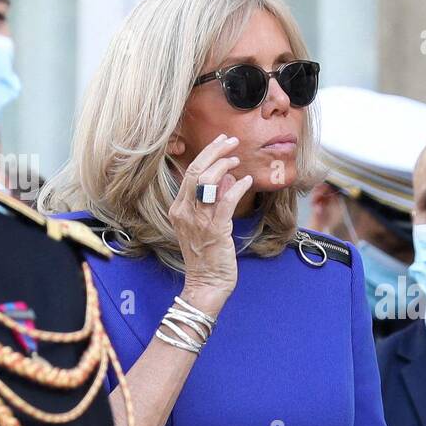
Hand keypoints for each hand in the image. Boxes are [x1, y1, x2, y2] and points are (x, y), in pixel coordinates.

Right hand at [166, 134, 253, 317]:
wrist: (206, 284)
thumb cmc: (207, 256)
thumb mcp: (205, 224)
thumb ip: (213, 200)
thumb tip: (227, 178)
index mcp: (178, 208)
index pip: (189, 172)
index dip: (207, 154)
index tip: (221, 142)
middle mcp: (184, 212)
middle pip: (196, 170)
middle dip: (215, 151)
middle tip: (231, 141)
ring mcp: (198, 221)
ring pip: (207, 182)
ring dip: (225, 165)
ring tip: (238, 159)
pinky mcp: (215, 230)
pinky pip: (225, 201)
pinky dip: (237, 188)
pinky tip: (246, 181)